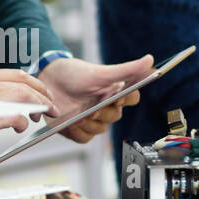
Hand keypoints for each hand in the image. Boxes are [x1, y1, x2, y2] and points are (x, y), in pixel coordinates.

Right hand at [0, 69, 56, 151]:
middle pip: (25, 83)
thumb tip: (9, 107)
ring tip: (40, 117)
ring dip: (37, 107)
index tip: (43, 95)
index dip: (35, 85)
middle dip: (42, 95)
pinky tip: (19, 127)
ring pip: (23, 96)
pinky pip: (14, 116)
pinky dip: (22, 122)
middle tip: (50, 107)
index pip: (17, 75)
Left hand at [36, 54, 153, 143]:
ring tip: (78, 115)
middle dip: (103, 112)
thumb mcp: (100, 72)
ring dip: (89, 123)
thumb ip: (126, 70)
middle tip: (93, 108)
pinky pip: (84, 138)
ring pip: (100, 129)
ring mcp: (93, 119)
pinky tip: (71, 124)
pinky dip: (78, 132)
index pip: (132, 98)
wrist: (48, 79)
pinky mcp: (78, 129)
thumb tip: (150, 59)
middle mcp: (107, 106)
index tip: (118, 97)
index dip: (127, 99)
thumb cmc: (75, 73)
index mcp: (115, 92)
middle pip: (115, 116)